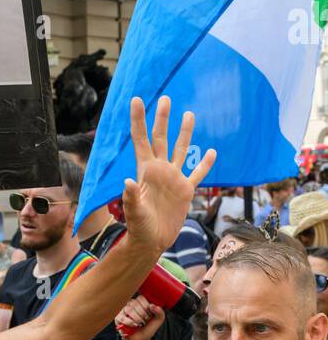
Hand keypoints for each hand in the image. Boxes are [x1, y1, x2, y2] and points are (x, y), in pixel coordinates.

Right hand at [115, 297, 165, 339]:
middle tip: (145, 321)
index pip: (141, 298)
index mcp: (140, 303)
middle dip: (142, 314)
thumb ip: (160, 312)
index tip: (149, 314)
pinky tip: (133, 326)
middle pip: (135, 303)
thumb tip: (153, 306)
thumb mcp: (158, 321)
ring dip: (137, 319)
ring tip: (139, 324)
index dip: (146, 307)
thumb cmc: (148, 328)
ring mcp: (123, 311)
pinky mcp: (118, 318)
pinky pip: (123, 318)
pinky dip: (130, 323)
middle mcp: (130, 305)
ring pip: (129, 310)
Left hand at [121, 98, 215, 256]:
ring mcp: (173, 178)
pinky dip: (205, 163)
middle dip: (162, 118)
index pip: (141, 139)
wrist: (152, 241)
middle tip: (166, 98)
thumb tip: (127, 181)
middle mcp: (160, 170)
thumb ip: (131, 197)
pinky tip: (211, 151)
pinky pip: (197, 173)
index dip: (139, 120)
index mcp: (145, 170)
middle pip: (161, 138)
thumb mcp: (134, 212)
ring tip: (188, 114)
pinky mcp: (186, 190)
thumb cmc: (139, 227)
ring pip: (180, 150)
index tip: (137, 99)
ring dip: (184, 133)